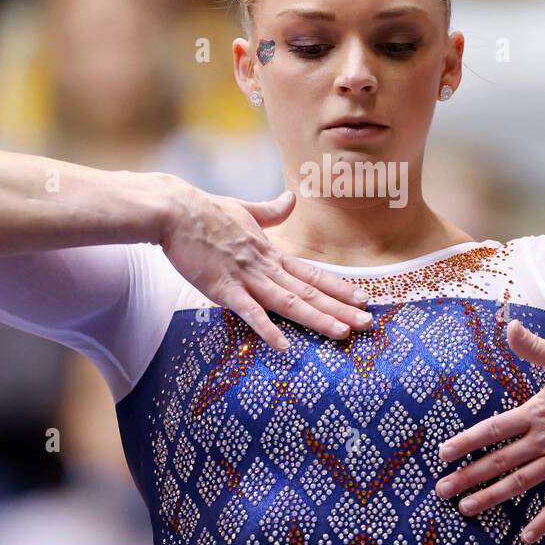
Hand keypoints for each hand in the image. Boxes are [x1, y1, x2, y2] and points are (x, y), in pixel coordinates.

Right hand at [157, 177, 373, 350]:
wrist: (175, 211)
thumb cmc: (206, 211)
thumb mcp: (245, 209)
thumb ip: (270, 211)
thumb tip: (291, 198)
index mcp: (270, 253)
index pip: (311, 273)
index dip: (338, 286)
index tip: (363, 296)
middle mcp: (265, 267)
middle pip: (309, 291)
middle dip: (340, 307)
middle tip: (368, 322)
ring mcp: (246, 278)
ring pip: (289, 302)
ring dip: (318, 318)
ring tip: (343, 332)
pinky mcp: (223, 288)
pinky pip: (249, 313)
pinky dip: (267, 329)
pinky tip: (284, 346)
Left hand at [434, 319, 544, 543]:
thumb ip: (534, 349)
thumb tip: (509, 327)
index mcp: (539, 412)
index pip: (493, 429)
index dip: (466, 442)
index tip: (443, 454)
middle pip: (499, 461)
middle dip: (467, 476)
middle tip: (442, 489)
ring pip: (520, 483)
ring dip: (491, 496)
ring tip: (467, 508)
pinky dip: (542, 520)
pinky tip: (526, 535)